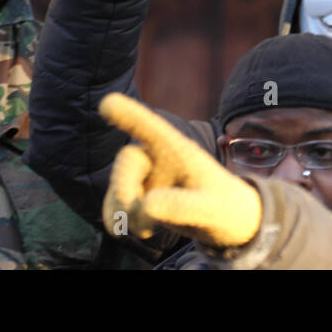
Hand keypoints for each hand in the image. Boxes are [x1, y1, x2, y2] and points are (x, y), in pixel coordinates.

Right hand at [99, 93, 261, 248]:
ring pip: (117, 185)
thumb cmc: (223, 206)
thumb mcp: (213, 209)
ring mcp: (145, 178)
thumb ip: (186, 207)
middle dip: (123, 187)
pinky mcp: (137, 197)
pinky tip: (130, 229)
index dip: (129, 115)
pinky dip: (116, 217)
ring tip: (146, 229)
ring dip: (122, 209)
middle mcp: (157, 158)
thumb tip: (146, 206)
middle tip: (132, 212)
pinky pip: (114, 204)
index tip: (107, 103)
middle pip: (128, 160)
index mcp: (177, 150)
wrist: (225, 222)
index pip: (152, 128)